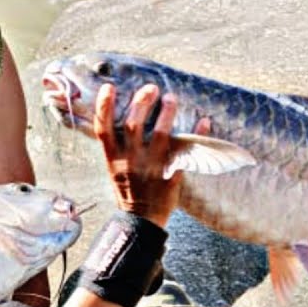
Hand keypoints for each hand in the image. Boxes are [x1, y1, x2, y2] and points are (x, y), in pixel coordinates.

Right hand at [94, 84, 192, 226]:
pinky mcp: (171, 174)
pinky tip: (204, 120)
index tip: (110, 87)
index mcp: (113, 158)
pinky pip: (186, 151)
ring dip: (167, 112)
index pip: (103, 128)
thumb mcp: (114, 169)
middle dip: (142, 102)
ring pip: (160, 133)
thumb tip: (120, 120)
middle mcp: (131, 160)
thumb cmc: (127, 191)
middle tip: (151, 88)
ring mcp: (152, 166)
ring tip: (171, 98)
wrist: (141, 219)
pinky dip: (198, 134)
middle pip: (133, 124)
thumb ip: (116, 148)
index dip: (104, 106)